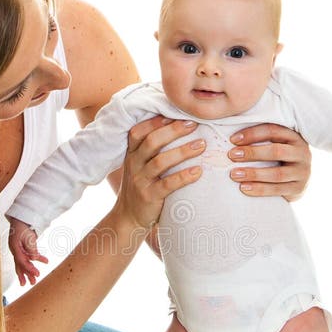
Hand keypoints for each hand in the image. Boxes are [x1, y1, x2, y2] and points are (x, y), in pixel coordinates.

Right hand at [7, 217, 48, 285]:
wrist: (21, 217)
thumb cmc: (24, 226)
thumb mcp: (28, 236)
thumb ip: (31, 248)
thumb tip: (34, 259)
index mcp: (14, 247)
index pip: (22, 261)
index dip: (29, 268)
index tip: (37, 274)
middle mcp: (15, 250)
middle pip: (20, 265)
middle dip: (26, 275)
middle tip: (32, 283)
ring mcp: (18, 249)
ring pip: (23, 262)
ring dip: (29, 271)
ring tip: (34, 280)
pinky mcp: (23, 247)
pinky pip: (29, 256)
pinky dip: (37, 258)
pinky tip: (46, 261)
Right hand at [114, 117, 205, 231]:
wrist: (128, 218)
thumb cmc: (142, 186)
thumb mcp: (140, 166)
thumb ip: (152, 150)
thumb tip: (178, 125)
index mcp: (132, 154)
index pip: (138, 131)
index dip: (156, 121)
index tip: (176, 114)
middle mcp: (133, 164)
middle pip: (151, 141)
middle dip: (174, 131)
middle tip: (194, 124)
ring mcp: (140, 181)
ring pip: (160, 161)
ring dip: (183, 151)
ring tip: (202, 145)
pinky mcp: (149, 196)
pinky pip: (168, 184)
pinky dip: (184, 176)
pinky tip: (198, 171)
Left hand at [227, 123, 310, 201]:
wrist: (299, 181)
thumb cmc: (279, 160)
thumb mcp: (276, 145)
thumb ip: (260, 140)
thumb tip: (232, 138)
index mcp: (294, 137)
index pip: (272, 131)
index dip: (252, 134)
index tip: (233, 140)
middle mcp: (302, 153)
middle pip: (276, 151)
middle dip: (252, 153)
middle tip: (231, 155)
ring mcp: (302, 172)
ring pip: (276, 174)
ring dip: (253, 174)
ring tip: (234, 174)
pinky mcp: (298, 189)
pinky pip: (277, 190)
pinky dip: (259, 189)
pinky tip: (244, 188)